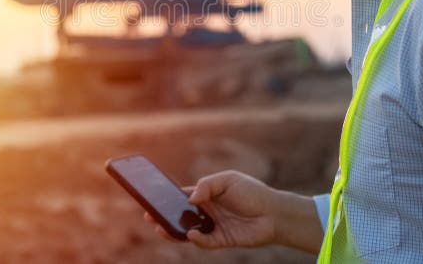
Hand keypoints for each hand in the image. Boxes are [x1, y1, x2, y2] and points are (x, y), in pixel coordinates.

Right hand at [143, 170, 277, 248]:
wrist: (274, 212)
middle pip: (180, 215)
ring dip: (174, 230)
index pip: (182, 197)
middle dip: (164, 216)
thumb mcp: (228, 180)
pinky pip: (204, 242)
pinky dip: (196, 239)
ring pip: (188, 231)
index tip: (151, 198)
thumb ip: (207, 186)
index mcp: (206, 195)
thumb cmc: (252, 192)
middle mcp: (207, 212)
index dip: (167, 198)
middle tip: (148, 216)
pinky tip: (191, 234)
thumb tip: (190, 198)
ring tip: (160, 228)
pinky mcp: (221, 240)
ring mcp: (213, 226)